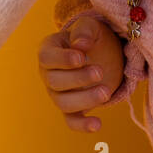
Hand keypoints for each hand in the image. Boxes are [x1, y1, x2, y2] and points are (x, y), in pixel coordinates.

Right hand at [37, 16, 125, 131]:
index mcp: (48, 50)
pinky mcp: (71, 108)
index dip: (62, 60)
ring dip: (84, 100)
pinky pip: (71, 121)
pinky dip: (82, 125)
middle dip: (78, 79)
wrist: (101, 53)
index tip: (82, 57)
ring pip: (63, 103)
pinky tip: (97, 124)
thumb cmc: (91, 37)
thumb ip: (84, 31)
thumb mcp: (90, 27)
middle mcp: (48, 74)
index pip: (46, 58)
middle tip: (100, 72)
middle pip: (55, 82)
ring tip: (106, 92)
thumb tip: (80, 45)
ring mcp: (57, 93)